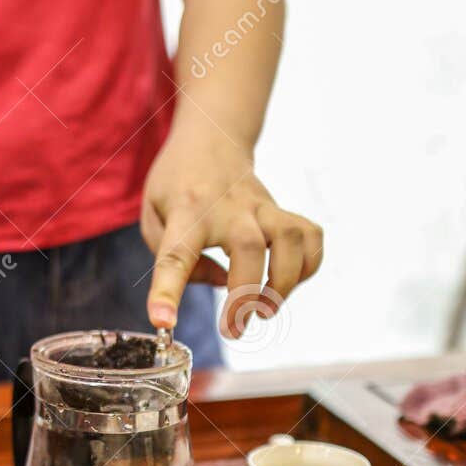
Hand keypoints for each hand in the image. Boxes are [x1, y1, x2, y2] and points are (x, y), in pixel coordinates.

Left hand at [142, 128, 322, 338]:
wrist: (211, 136)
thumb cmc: (177, 185)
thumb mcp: (154, 216)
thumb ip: (174, 259)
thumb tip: (221, 285)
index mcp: (185, 212)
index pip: (175, 254)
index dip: (168, 291)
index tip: (164, 321)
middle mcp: (228, 207)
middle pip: (248, 247)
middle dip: (245, 295)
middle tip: (234, 329)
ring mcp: (261, 206)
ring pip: (290, 239)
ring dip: (284, 283)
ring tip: (265, 309)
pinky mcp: (283, 209)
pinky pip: (311, 238)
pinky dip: (308, 267)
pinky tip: (288, 281)